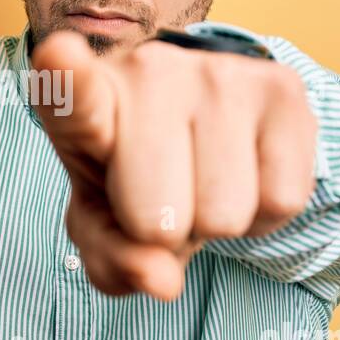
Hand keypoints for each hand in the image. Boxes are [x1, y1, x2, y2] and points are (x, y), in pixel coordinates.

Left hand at [30, 30, 317, 301]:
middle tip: (163, 195)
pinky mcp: (281, 87)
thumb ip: (113, 260)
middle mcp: (147, 71)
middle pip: (156, 218)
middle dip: (163, 232)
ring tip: (202, 179)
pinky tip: (245, 172)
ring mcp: (219, 72)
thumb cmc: (134, 179)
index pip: (74, 94)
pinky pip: (281, 201)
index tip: (57, 58)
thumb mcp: (104, 225)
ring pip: (224, 215)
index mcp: (81, 103)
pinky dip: (265, 213)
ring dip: (216, 220)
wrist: (201, 126)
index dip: (66, 79)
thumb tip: (162, 281)